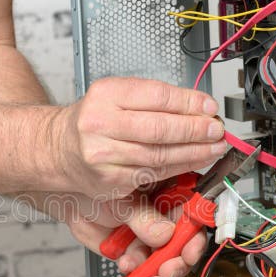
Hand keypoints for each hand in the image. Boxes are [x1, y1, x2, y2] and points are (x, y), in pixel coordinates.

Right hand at [53, 77, 225, 199]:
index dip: (189, 102)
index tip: (210, 106)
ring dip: (194, 152)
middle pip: (159, 128)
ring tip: (213, 147)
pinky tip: (194, 161)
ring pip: (159, 155)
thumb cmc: (92, 120)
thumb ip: (153, 99)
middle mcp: (100, 125)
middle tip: (216, 129)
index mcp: (105, 95)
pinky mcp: (111, 181)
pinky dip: (179, 167)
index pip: (156, 96)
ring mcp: (104, 156)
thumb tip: (198, 107)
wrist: (59, 149)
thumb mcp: (116, 95)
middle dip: (195, 130)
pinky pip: (153, 174)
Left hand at [54, 191, 207, 276]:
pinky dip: (138, 276)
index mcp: (172, 196)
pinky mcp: (138, 254)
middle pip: (185, 247)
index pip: (194, 219)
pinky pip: (145, 272)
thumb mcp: (122, 197)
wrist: (72, 200)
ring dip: (159, 276)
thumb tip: (165, 234)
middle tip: (167, 271)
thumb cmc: (99, 184)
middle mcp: (166, 219)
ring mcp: (152, 239)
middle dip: (178, 264)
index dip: (195, 238)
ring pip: (167, 264)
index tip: (188, 252)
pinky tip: (127, 266)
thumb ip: (144, 216)